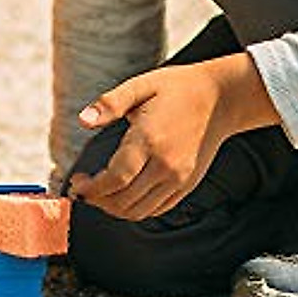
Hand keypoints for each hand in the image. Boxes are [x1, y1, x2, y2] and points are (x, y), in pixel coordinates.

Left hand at [67, 53, 277, 221]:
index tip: (77, 182)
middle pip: (123, 201)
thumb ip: (110, 103)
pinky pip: (156, 209)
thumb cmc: (178, 88)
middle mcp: (166, 165)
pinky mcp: (187, 184)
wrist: (220, 98)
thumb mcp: (142, 85)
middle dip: (97, 200)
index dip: (91, 188)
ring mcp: (179, 178)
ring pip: (139, 211)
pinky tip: (125, 193)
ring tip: (101, 193)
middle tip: (84, 188)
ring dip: (114, 208)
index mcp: (150, 140)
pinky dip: (136, 209)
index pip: (114, 179)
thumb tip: (83, 120)